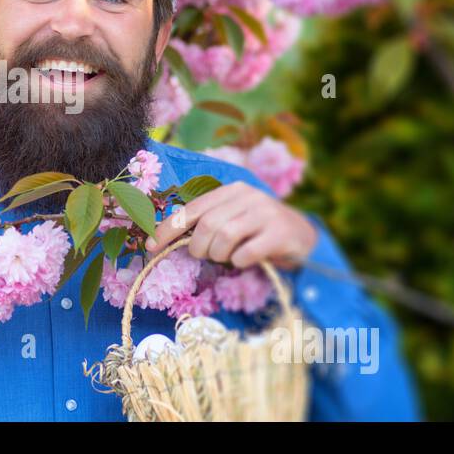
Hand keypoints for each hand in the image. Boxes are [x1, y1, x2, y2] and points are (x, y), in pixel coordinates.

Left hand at [144, 181, 315, 271]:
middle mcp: (248, 196)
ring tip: (227, 257)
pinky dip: (240, 261)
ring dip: (219, 255)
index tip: (150, 247)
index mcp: (231, 191)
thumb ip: (206, 224)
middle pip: (207, 225)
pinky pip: (247, 252)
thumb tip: (166, 238)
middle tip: (206, 256)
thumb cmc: (258, 231)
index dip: (168, 229)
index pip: (191, 209)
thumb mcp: (233, 220)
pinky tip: (245, 261)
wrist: (303, 237)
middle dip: (199, 247)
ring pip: (225, 237)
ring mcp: (266, 213)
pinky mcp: (280, 232)